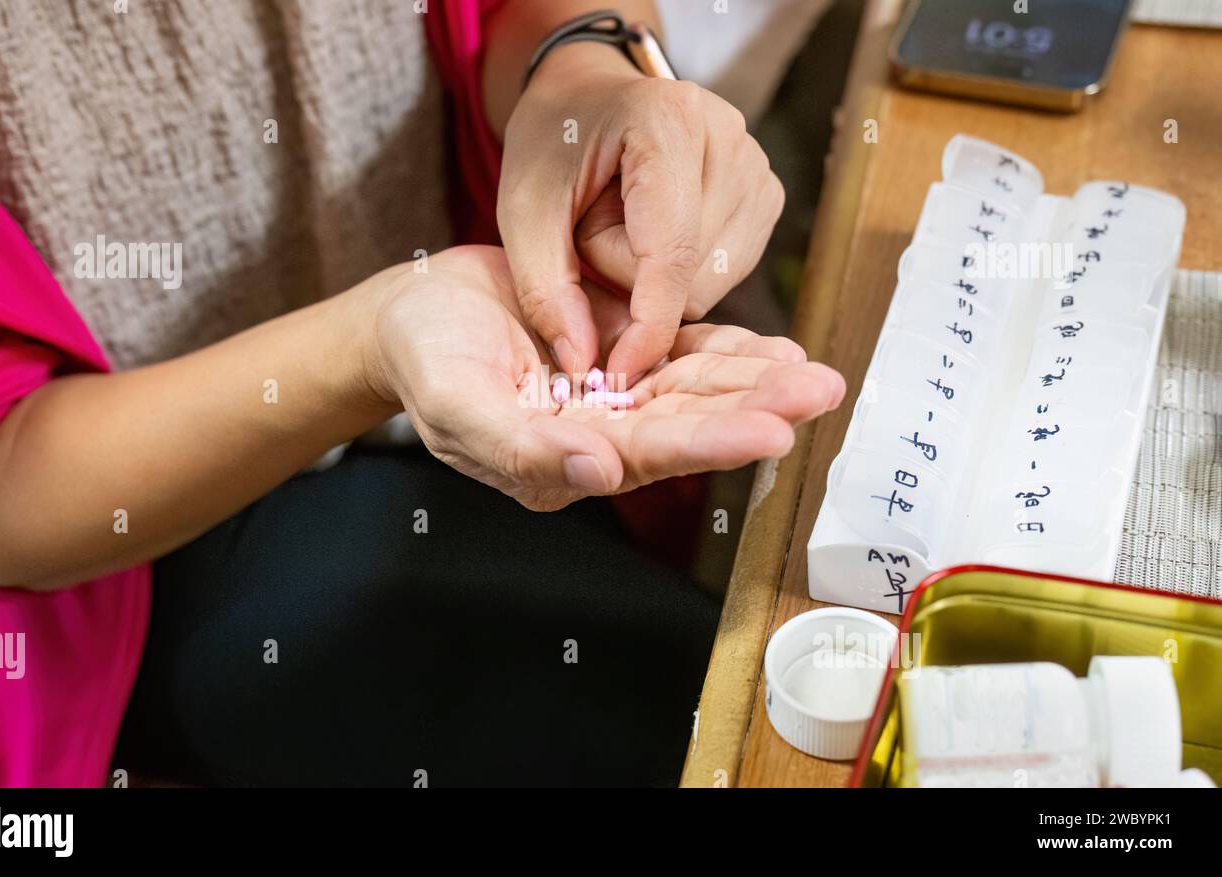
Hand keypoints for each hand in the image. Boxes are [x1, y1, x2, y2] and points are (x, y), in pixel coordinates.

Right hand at [367, 246, 843, 510]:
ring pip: (697, 388)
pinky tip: (773, 350)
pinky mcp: (622, 346)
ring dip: (756, 381)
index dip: (711, 441)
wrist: (415, 310)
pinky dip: (728, 351)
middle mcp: (602, 434)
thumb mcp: (457, 406)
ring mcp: (616, 391)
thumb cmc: (425, 361)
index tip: (771, 433)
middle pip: (690, 423)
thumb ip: (520, 448)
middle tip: (820, 392)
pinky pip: (682, 350)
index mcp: (565, 459)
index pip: (650, 454)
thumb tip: (596, 473)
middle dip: (757, 409)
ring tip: (814, 374)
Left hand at [498, 43, 785, 388]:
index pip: (672, 254)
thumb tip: (585, 365)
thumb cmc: (551, 147)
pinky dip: (682, 274)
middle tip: (590, 232)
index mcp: (669, 123)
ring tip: (622, 224)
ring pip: (712, 285)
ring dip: (655, 281)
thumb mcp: (522, 211)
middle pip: (692, 278)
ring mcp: (759, 167)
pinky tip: (653, 232)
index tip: (616, 378)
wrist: (587, 98)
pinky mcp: (768, 196)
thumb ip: (546, 290)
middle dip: (631, 284)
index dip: (646, 327)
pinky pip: (725, 276)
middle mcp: (731, 138)